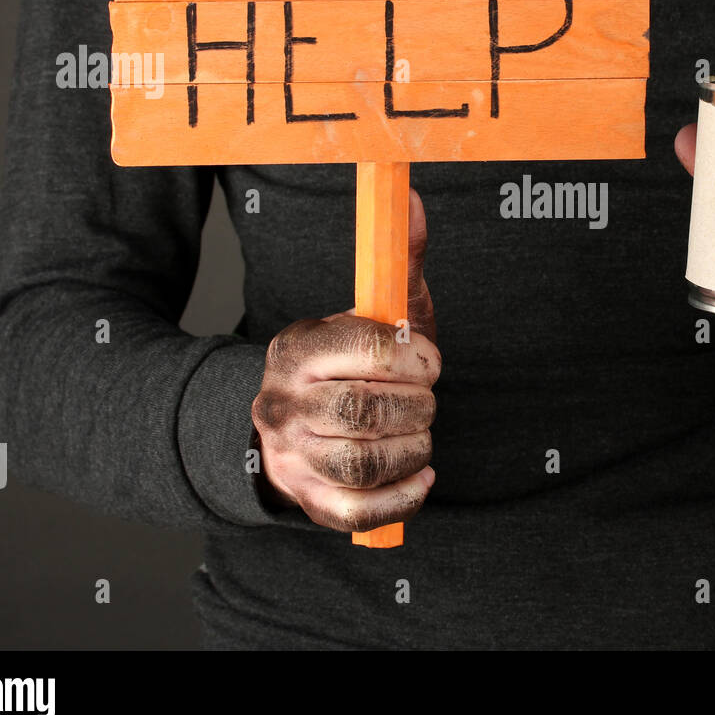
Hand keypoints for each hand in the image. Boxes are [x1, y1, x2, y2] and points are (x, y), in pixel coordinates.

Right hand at [251, 188, 439, 530]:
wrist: (297, 420)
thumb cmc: (353, 360)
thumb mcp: (375, 308)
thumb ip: (399, 259)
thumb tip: (415, 201)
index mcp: (299, 346)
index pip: (361, 349)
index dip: (412, 358)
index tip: (431, 361)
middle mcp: (284, 402)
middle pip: (362, 412)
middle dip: (415, 407)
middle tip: (427, 400)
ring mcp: (292, 455)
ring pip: (362, 464)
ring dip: (414, 449)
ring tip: (422, 433)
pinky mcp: (310, 500)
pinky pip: (358, 513)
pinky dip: (404, 497)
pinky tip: (422, 474)